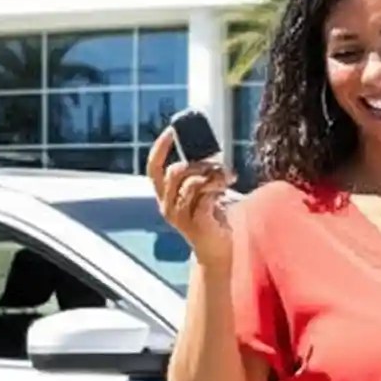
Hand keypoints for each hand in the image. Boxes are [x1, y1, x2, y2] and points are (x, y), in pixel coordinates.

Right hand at [147, 127, 235, 268]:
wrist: (217, 250)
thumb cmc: (211, 217)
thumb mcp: (202, 192)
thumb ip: (200, 174)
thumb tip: (209, 152)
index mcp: (165, 195)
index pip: (153, 168)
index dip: (160, 147)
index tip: (172, 130)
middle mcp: (167, 205)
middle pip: (175, 171)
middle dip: (199, 163)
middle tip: (218, 165)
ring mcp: (180, 216)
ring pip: (191, 182)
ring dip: (212, 174)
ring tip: (227, 177)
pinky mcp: (196, 223)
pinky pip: (205, 195)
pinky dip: (218, 187)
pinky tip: (225, 190)